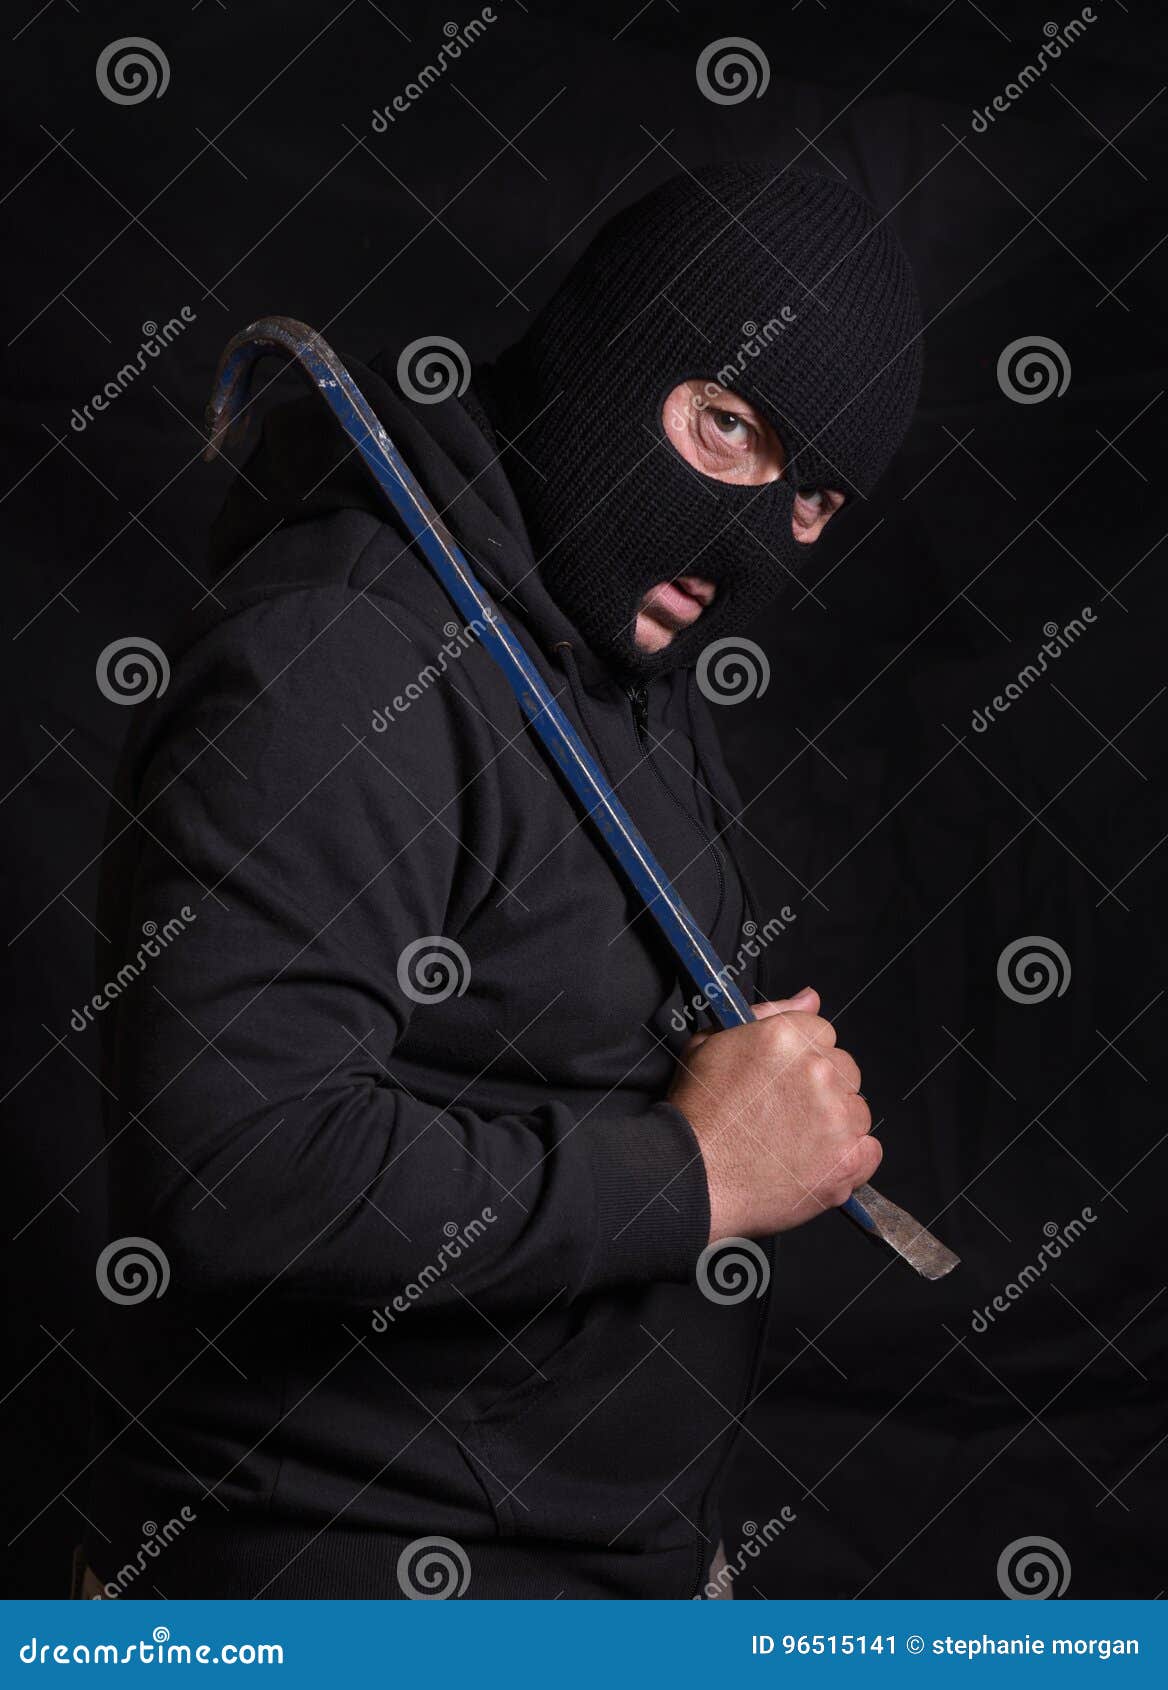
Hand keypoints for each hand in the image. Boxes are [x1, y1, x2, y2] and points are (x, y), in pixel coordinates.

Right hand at [667, 988, 881, 1242]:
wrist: (694, 1177)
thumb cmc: (697, 1114)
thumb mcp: (711, 1045)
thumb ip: (768, 1014)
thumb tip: (810, 997)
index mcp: (786, 1036)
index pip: (822, 1033)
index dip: (802, 1057)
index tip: (784, 1079)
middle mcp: (818, 1070)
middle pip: (844, 1070)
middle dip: (822, 1088)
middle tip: (785, 1113)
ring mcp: (837, 1117)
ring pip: (857, 1110)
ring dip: (835, 1123)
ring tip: (794, 1143)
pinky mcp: (847, 1160)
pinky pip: (870, 1150)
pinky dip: (850, 1159)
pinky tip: (816, 1163)